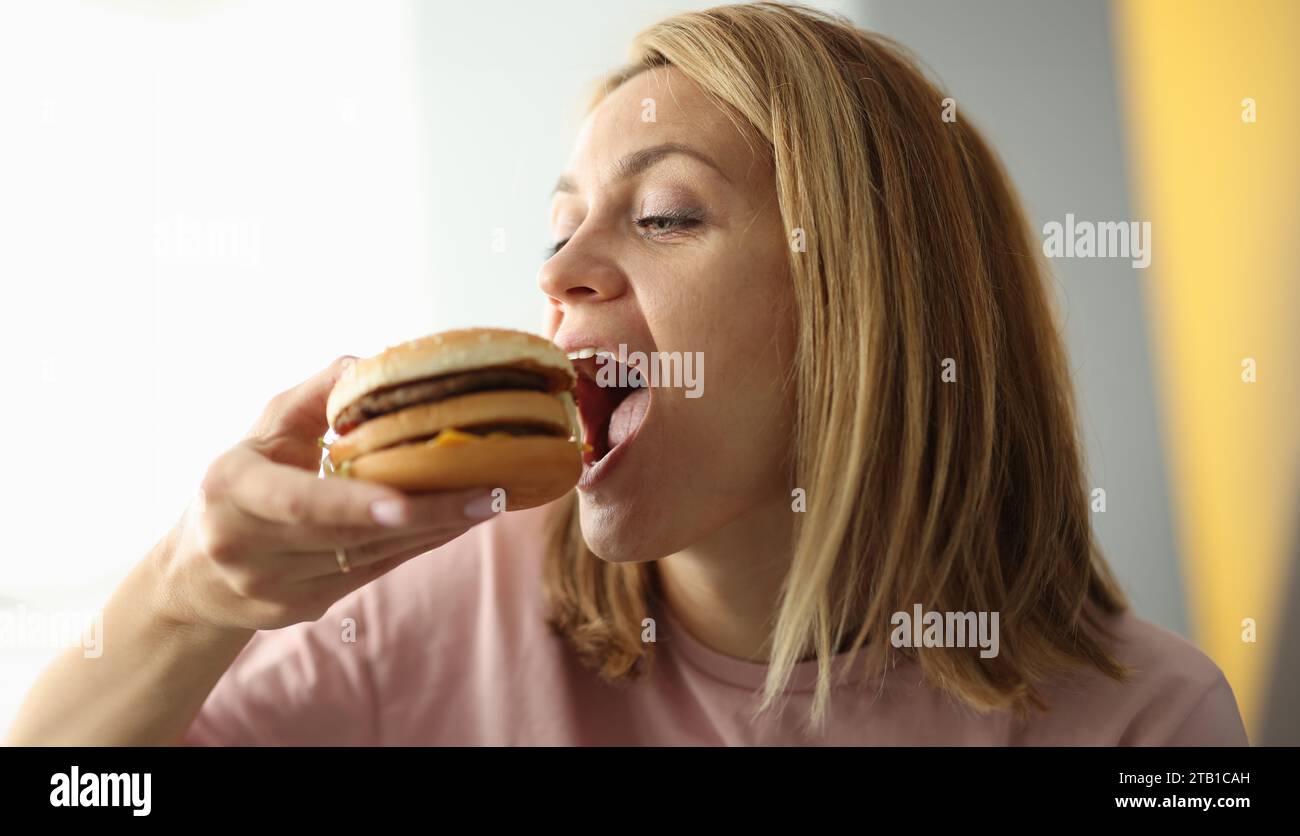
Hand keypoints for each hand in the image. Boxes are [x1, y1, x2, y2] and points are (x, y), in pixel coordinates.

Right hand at [151, 355, 496, 630]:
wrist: (196, 573)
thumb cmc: (242, 481)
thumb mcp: (264, 431)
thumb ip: (313, 397)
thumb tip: (364, 367)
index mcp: (231, 491)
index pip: (296, 502)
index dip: (350, 504)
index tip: (402, 503)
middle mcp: (246, 546)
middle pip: (348, 534)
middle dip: (423, 514)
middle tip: (485, 491)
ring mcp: (273, 586)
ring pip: (369, 557)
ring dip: (433, 529)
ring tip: (485, 500)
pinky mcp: (301, 608)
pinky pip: (373, 572)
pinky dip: (418, 545)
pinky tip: (457, 520)